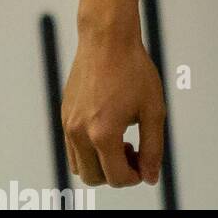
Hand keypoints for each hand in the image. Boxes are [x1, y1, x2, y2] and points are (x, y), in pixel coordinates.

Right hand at [61, 28, 165, 187]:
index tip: (145, 162)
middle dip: (116, 173)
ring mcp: (68, 124)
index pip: (116, 177)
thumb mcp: (153, 109)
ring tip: (122, 140)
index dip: (134, 177)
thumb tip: (150, 177)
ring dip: (100, 164)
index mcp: (102, 133)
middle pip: (94, 178)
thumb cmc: (134, 69)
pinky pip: (72, 148)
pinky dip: (89, 150)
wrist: (108, 38)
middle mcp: (79, 133)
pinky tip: (110, 128)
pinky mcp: (64, 115)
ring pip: (79, 167)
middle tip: (135, 149)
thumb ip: (153, 147)